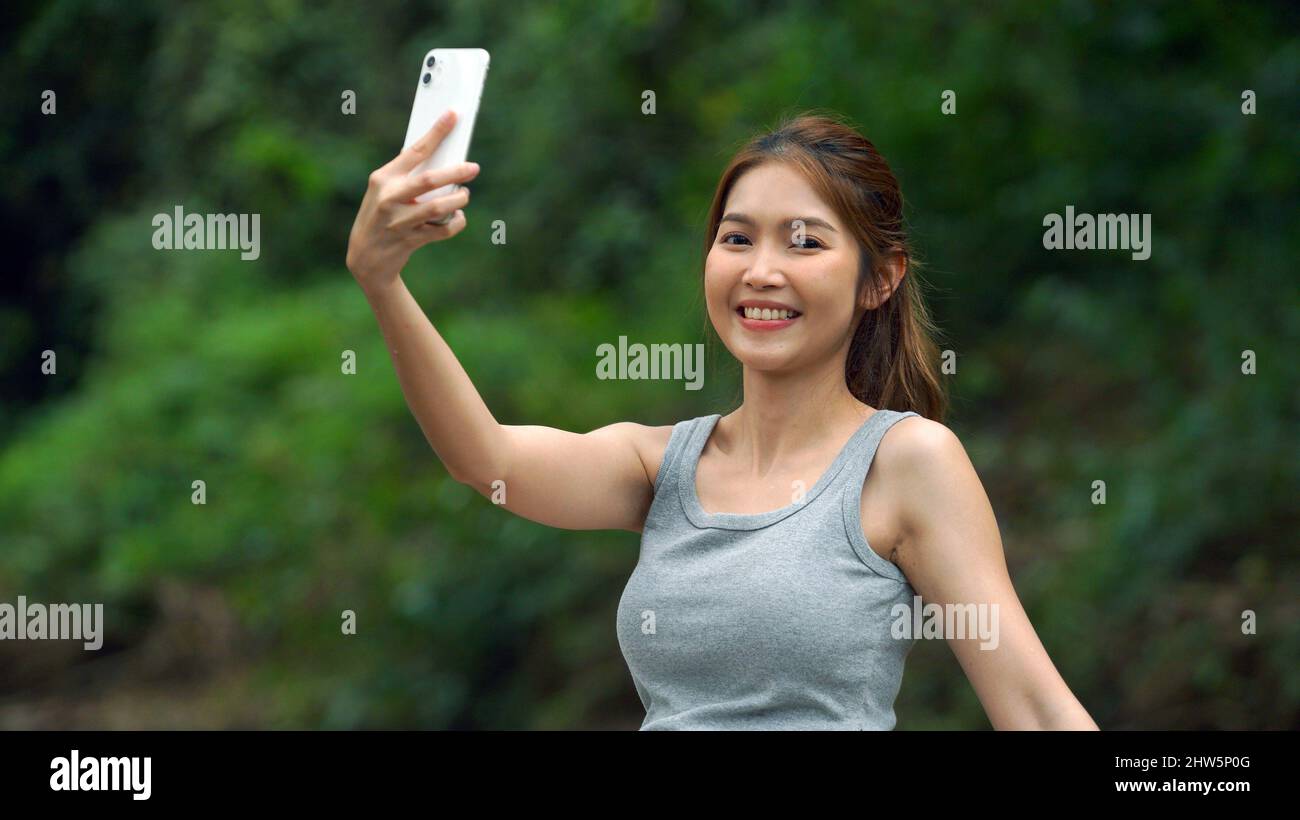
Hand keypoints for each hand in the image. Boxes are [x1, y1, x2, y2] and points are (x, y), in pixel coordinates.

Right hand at [345, 109, 481, 294]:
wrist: (365, 258)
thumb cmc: (381, 216)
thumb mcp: (384, 191)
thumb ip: (407, 177)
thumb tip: (445, 159)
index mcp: (382, 179)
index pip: (414, 151)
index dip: (436, 132)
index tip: (453, 115)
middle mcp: (389, 198)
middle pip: (430, 180)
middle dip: (456, 172)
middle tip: (473, 168)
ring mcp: (399, 222)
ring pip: (439, 207)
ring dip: (459, 200)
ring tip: (464, 195)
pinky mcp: (410, 241)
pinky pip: (443, 230)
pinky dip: (456, 223)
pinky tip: (457, 218)